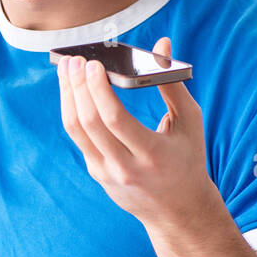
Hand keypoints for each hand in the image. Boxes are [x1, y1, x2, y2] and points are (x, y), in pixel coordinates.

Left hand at [57, 37, 219, 231]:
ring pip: (76, 130)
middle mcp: (125, 167)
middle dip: (77, 87)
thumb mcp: (191, 123)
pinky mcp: (96, 174)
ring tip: (66, 69)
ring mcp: (106, 173)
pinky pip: (78, 138)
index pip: (114, 120)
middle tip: (73, 60)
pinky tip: (73, 90)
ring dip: (67, 96)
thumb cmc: (188, 160)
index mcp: (152, 154)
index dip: (98, 90)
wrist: (179, 212)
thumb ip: (172, 82)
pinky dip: (72, 111)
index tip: (92, 64)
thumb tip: (161, 44)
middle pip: (89, 123)